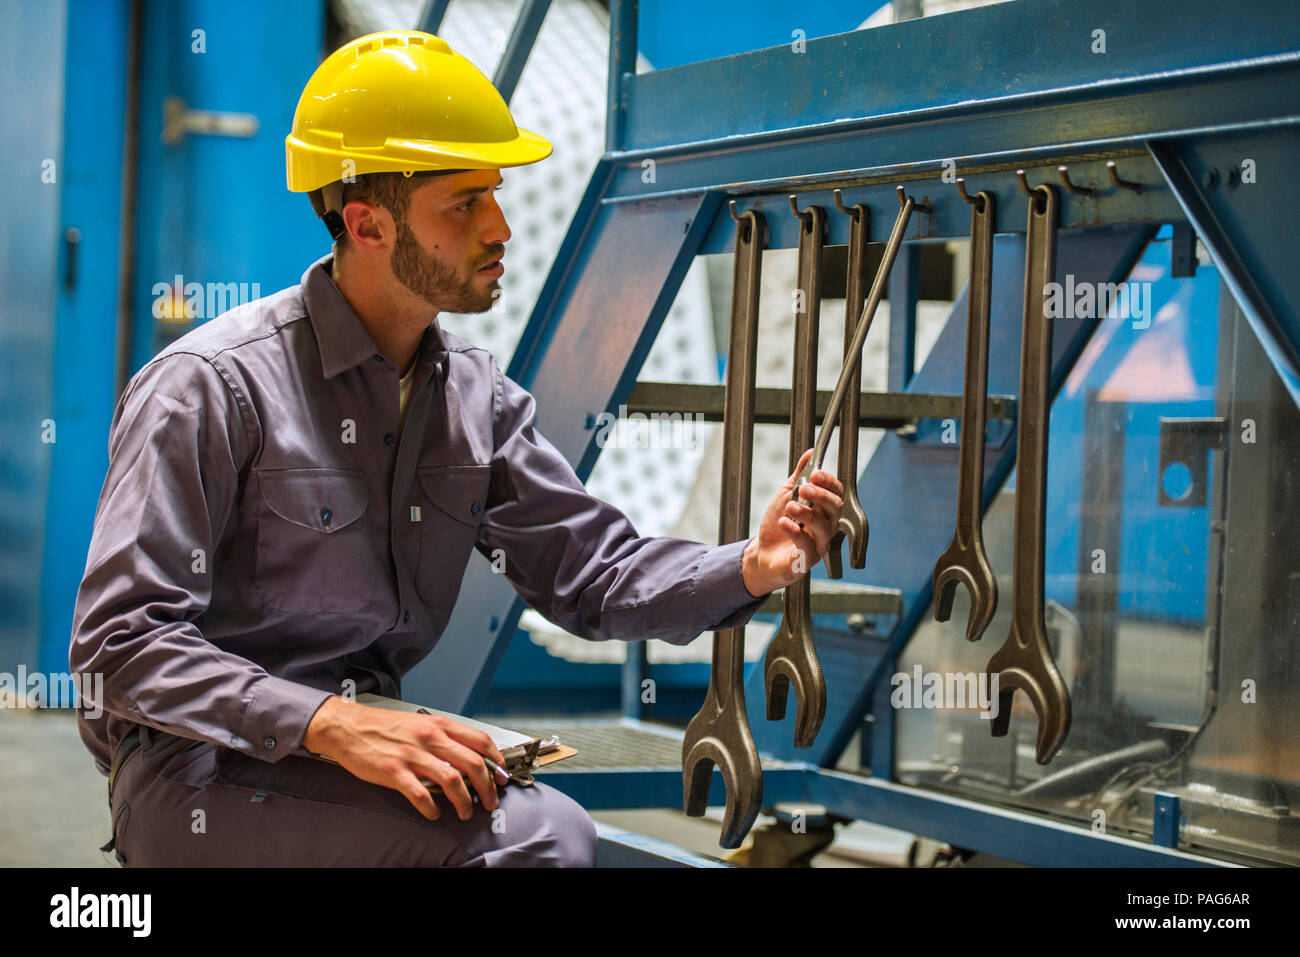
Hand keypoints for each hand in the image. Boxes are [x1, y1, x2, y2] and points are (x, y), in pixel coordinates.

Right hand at [302, 696, 509, 821]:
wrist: (348, 727)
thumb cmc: (384, 727)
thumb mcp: (420, 724)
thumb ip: (443, 738)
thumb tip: (467, 757)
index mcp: (439, 725)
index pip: (481, 740)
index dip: (497, 761)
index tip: (502, 776)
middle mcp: (430, 737)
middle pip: (473, 763)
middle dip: (488, 787)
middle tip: (490, 801)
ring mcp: (412, 755)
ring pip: (452, 779)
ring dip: (464, 801)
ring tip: (466, 812)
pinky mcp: (394, 771)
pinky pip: (421, 794)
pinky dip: (432, 808)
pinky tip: (435, 813)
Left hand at [743, 448, 844, 595]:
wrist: (762, 552)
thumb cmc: (778, 525)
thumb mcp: (787, 494)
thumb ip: (799, 475)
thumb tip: (810, 453)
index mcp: (824, 511)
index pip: (836, 494)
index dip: (829, 483)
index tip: (816, 473)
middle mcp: (826, 528)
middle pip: (835, 510)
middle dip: (820, 496)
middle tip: (805, 488)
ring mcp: (818, 545)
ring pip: (824, 528)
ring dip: (807, 514)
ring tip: (791, 506)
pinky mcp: (806, 561)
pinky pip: (807, 547)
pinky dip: (795, 533)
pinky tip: (784, 523)